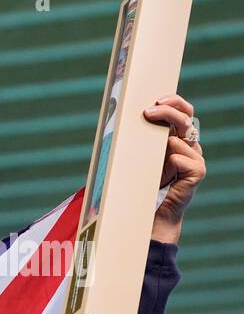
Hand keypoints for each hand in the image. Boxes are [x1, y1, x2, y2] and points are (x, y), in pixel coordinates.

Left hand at [143, 94, 204, 243]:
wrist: (150, 214)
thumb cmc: (141, 185)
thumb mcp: (138, 157)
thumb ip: (137, 140)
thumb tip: (115, 119)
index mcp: (175, 138)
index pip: (182, 111)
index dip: (174, 101)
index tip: (157, 99)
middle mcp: (187, 145)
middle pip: (186, 118)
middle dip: (170, 110)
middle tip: (150, 111)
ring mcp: (194, 158)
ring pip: (183, 139)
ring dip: (165, 142)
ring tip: (152, 153)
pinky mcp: (197, 172)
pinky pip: (186, 159)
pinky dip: (175, 160)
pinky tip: (167, 168)